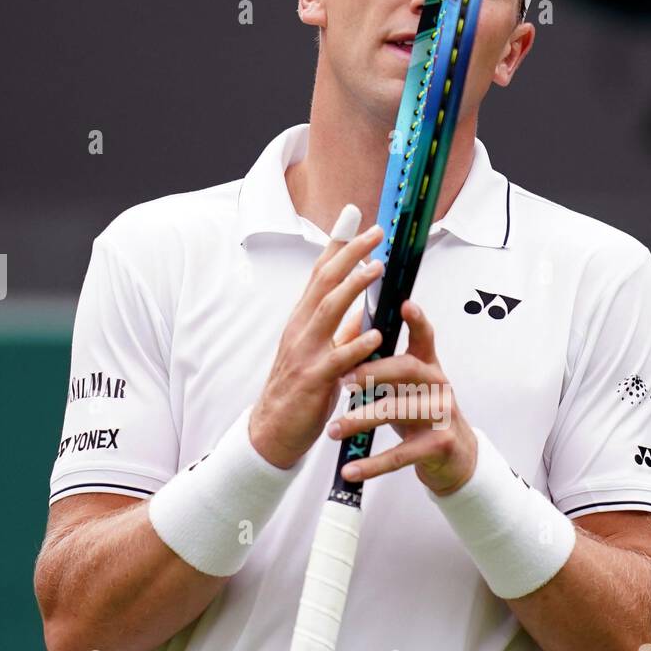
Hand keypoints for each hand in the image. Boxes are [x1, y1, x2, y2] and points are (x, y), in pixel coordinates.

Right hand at [249, 208, 383, 469]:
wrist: (273, 432)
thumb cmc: (300, 390)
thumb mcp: (320, 352)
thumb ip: (340, 331)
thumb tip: (363, 309)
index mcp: (303, 321)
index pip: (320, 273)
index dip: (337, 245)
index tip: (355, 218)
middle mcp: (300, 330)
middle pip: (324, 282)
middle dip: (350, 254)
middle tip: (376, 233)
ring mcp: (304, 353)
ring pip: (328, 311)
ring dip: (353, 287)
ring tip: (377, 269)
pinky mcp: (312, 381)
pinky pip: (336, 359)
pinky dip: (356, 344)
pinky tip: (376, 333)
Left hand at [325, 300, 477, 495]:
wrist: (455, 456)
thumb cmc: (423, 414)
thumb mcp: (410, 386)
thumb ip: (389, 364)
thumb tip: (353, 337)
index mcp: (429, 367)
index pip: (425, 337)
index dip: (417, 320)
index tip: (405, 304)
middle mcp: (438, 386)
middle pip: (406, 369)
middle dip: (372, 372)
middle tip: (343, 381)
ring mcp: (441, 416)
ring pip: (398, 410)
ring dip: (361, 419)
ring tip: (334, 430)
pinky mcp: (439, 445)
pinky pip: (400, 454)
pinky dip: (372, 464)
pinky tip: (351, 469)